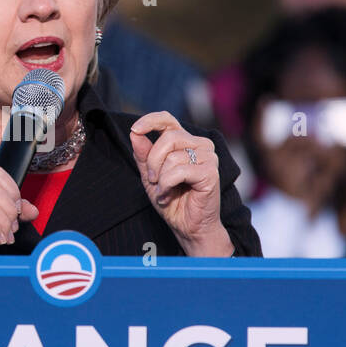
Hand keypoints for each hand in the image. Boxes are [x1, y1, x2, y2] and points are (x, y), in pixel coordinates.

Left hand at [129, 112, 232, 256]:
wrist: (188, 226)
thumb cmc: (172, 200)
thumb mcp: (150, 175)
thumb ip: (143, 155)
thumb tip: (135, 133)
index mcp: (186, 141)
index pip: (168, 120)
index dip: (150, 121)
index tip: (135, 130)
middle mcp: (200, 145)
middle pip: (168, 138)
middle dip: (152, 161)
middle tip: (152, 180)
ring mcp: (209, 157)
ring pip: (172, 157)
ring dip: (161, 179)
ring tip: (163, 192)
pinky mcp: (211, 172)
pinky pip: (179, 171)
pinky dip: (167, 185)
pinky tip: (168, 195)